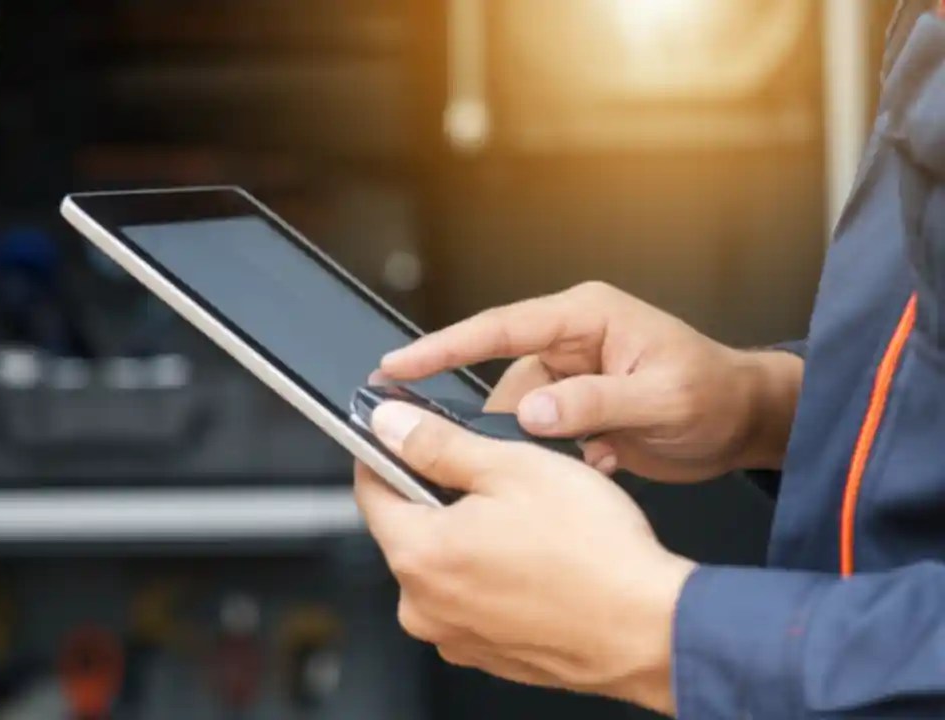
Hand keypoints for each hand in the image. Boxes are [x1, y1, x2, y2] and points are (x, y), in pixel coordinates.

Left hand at [355, 402, 694, 715]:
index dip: (386, 451)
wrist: (651, 630)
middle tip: (497, 476)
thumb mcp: (513, 467)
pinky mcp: (489, 654)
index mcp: (418, 555)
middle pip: (409, 527)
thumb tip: (390, 425)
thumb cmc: (595, 554)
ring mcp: (455, 636)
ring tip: (528, 521)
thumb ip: (437, 444)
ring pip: (445, 563)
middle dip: (442, 494)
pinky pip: (474, 598)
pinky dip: (494, 573)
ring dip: (472, 534)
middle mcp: (423, 606)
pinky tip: (537, 560)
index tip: (405, 434)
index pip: (369, 489)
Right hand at [383, 282, 802, 481]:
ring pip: (517, 418)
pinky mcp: (574, 410)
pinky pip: (539, 438)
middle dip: (499, 424)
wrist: (745, 422)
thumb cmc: (716, 394)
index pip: (499, 328)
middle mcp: (570, 342)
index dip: (442, 347)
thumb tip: (530, 412)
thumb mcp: (662, 398)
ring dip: (537, 450)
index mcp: (585, 317)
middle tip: (499, 456)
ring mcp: (570, 378)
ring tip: (586, 458)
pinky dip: (558, 461)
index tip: (395, 366)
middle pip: (502, 381)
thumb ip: (594, 404)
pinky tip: (600, 461)